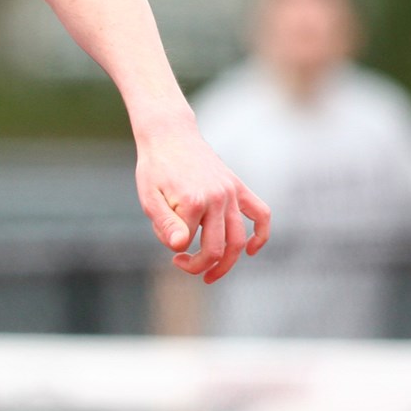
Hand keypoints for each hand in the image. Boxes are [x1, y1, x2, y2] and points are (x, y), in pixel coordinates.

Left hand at [135, 125, 271, 282]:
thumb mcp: (149, 197)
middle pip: (218, 248)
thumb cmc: (155, 169)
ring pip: (239, 238)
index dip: (176, 250)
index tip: (168, 244)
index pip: (187, 243)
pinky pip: (261, 213)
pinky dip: (261, 234)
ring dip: (227, 262)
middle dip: (200, 266)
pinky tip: (252, 251)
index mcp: (193, 202)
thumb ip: (164, 223)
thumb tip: (179, 247)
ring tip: (211, 274)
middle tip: (184, 266)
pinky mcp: (239, 188)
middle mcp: (217, 198)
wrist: (170, 136)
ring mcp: (231, 193)